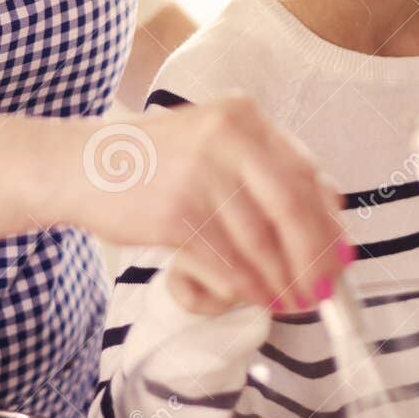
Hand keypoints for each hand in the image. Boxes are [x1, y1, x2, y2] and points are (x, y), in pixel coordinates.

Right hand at [63, 97, 350, 309]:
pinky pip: (226, 261)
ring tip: (290, 301)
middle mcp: (226, 138)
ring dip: (279, 279)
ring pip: (259, 241)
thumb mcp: (210, 143)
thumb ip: (262, 169)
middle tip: (322, 290)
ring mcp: (199, 175)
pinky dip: (246, 287)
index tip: (340, 254)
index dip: (328, 220)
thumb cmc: (153, 162)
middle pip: (291, 207)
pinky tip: (254, 297)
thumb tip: (328, 216)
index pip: (306, 172)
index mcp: (242, 116)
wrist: (78, 165)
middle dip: (312, 256)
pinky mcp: (175, 214)